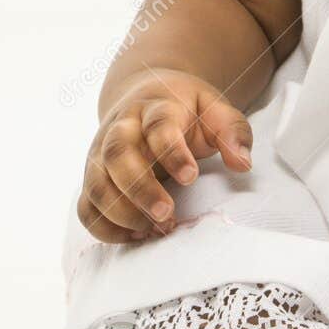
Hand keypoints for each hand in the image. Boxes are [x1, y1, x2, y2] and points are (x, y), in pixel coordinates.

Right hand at [76, 70, 252, 244]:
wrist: (145, 94)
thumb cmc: (186, 109)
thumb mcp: (215, 109)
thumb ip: (232, 131)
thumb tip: (242, 164)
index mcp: (155, 107)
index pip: (158, 126)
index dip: (171, 152)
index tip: (191, 177)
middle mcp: (121, 128)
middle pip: (117, 154)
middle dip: (140, 189)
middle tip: (167, 214)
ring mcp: (101, 154)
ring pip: (96, 183)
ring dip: (122, 212)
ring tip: (155, 229)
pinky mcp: (93, 178)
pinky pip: (86, 207)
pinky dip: (105, 227)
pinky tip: (136, 235)